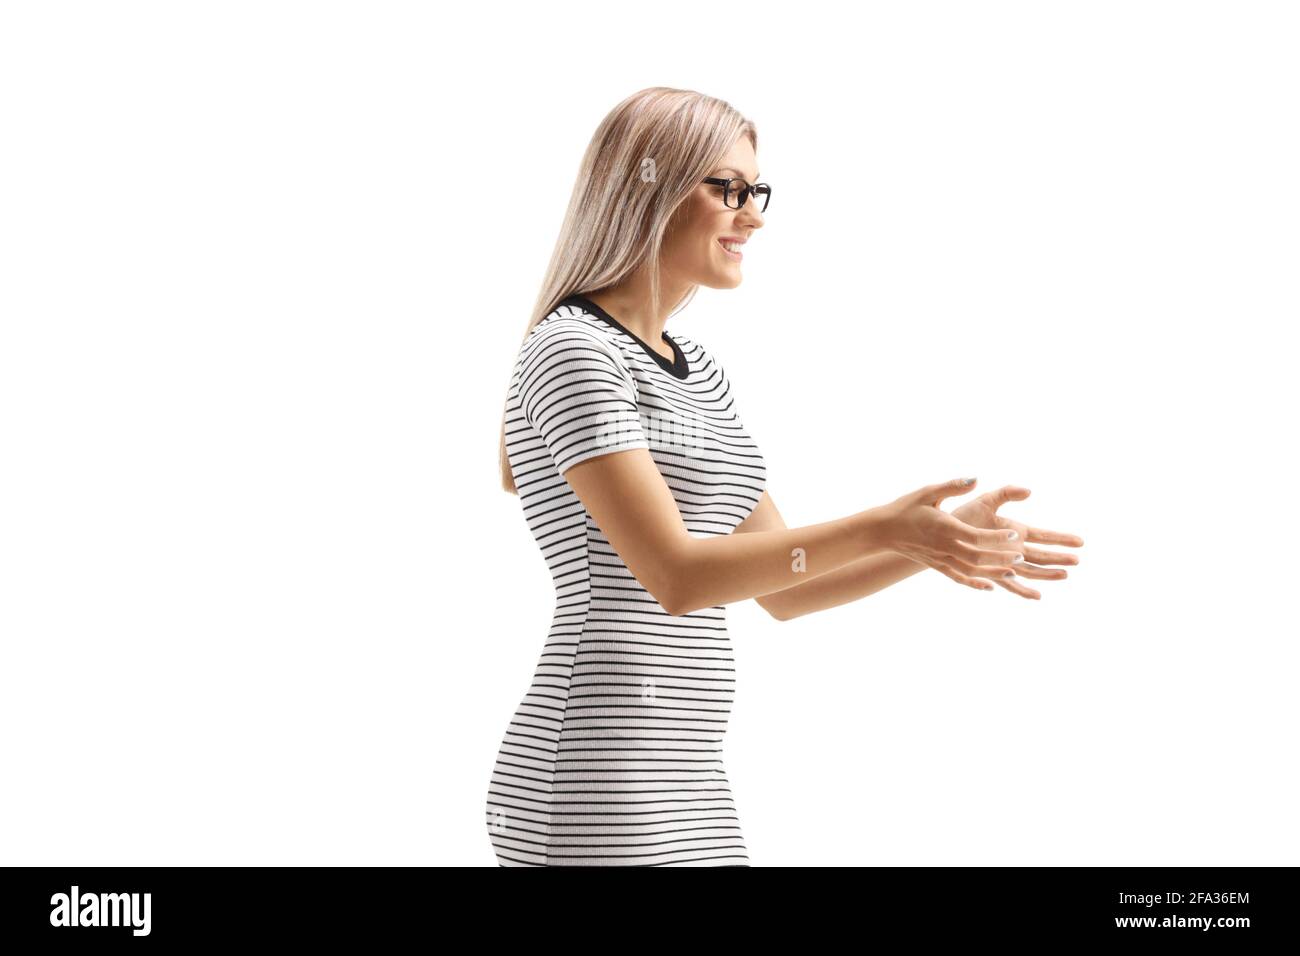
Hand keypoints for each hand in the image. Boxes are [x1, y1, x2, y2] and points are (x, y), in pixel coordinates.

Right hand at [877, 477, 1023, 591]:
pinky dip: (974, 583)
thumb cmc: (905, 508)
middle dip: (1000, 558)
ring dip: (992, 573)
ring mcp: (939, 558)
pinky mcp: (936, 565)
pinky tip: (989, 586)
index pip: (975, 536)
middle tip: (1021, 556)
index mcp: (943, 526)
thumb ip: (953, 486)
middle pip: (976, 557)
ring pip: (970, 570)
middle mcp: (943, 545)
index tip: (1016, 534)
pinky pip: (958, 577)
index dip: (997, 537)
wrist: (882, 530)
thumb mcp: (927, 492)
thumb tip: (975, 479)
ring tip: (1013, 573)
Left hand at [949, 484, 1082, 599]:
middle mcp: (1012, 548)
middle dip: (1059, 558)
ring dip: (1046, 574)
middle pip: (1041, 555)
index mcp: (1015, 531)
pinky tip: (1036, 596)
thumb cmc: (963, 516)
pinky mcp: (991, 571)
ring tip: (1064, 575)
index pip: (1043, 536)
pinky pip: (1009, 583)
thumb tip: (1029, 490)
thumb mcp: (986, 501)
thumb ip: (1007, 494)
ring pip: (1030, 570)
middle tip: (1077, 560)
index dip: (1061, 539)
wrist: (940, 533)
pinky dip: (1022, 589)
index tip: (1080, 541)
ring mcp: (1003, 561)